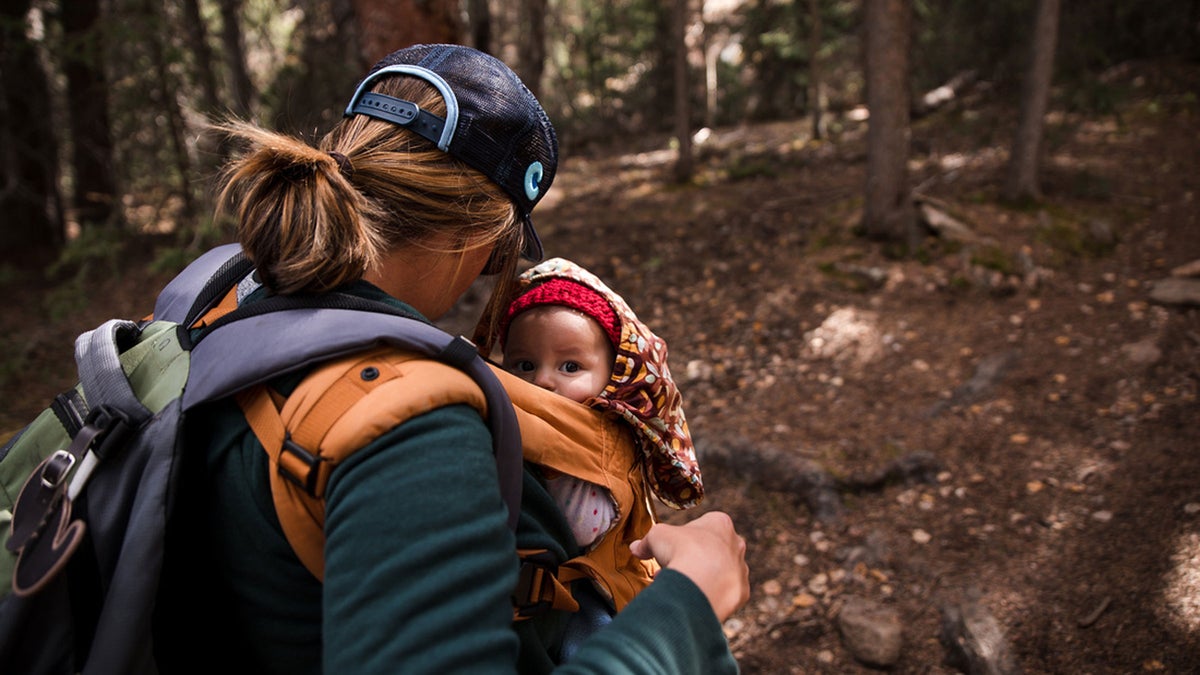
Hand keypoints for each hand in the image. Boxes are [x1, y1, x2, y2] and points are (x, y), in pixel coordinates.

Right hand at [630, 511, 749, 621]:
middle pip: (711, 550)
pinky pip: (724, 593)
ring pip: (719, 572)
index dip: (681, 538)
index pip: (701, 526)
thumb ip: (647, 541)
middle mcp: (736, 544)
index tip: (668, 549)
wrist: (701, 584)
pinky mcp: (742, 592)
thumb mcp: (656, 536)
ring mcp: (741, 568)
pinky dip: (710, 595)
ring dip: (700, 577)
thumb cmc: (682, 551)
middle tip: (672, 569)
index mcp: (720, 523)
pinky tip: (693, 598)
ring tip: (678, 586)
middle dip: (691, 559)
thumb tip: (636, 548)